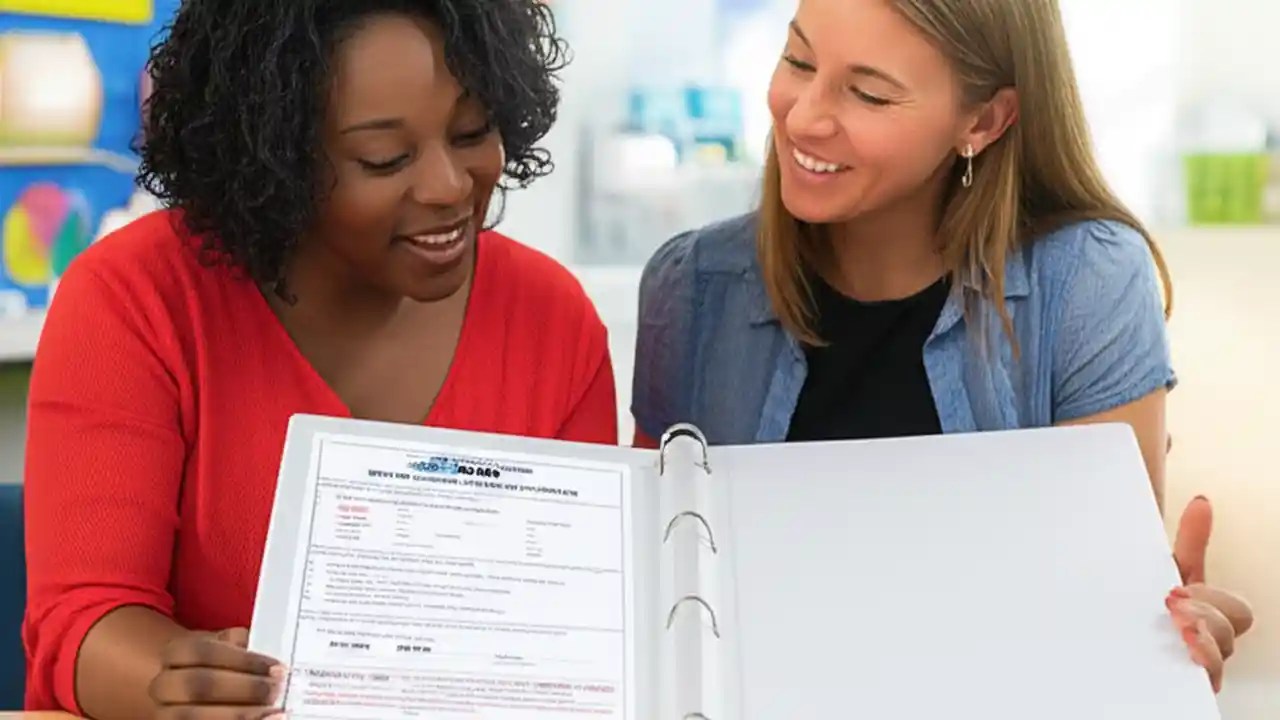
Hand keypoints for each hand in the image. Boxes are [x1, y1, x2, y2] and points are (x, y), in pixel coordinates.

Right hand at [148, 627, 286, 718]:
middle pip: (198, 685)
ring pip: (193, 717)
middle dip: (243, 688)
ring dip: (238, 715)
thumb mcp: (226, 650)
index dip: (242, 660)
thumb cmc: (218, 667)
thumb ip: (241, 647)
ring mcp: (164, 714)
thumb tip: (265, 655)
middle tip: (276, 690)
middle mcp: (162, 685)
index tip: (276, 667)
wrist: (193, 695)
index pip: (203, 651)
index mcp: (174, 654)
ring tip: (274, 714)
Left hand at [1165, 496, 1253, 692]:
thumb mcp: (1170, 569)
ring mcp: (1195, 664)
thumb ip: (1189, 540)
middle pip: (1229, 637)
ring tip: (1175, 632)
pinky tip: (1172, 663)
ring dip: (1200, 647)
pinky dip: (1189, 676)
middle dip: (1205, 619)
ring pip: (1214, 665)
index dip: (1212, 600)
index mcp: (1213, 612)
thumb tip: (1202, 502)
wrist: (1119, 627)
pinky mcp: (1179, 684)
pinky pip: (1196, 687)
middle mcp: (1211, 641)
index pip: (1237, 611)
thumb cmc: (1152, 597)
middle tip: (1170, 604)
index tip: (1173, 589)